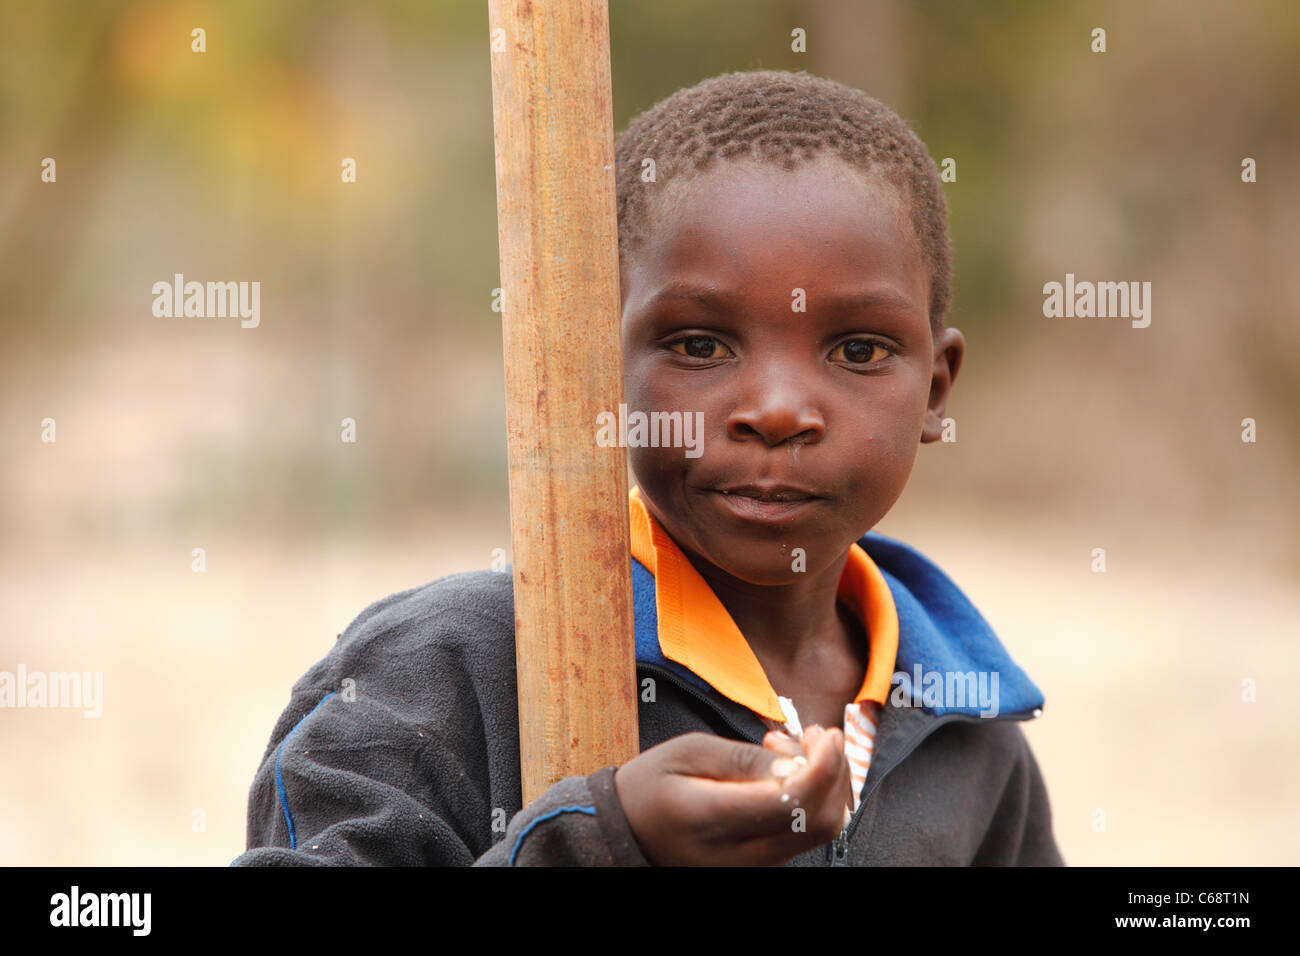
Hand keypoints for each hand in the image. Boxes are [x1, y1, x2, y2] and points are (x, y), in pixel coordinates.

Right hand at [613, 726, 851, 865]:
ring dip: (822, 784)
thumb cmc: (652, 786)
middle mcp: (739, 855)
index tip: (828, 735)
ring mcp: (754, 868)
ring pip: (818, 830)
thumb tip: (798, 765)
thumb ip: (745, 760)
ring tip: (786, 749)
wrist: (628, 831)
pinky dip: (808, 799)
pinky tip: (780, 773)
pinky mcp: (762, 866)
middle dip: (833, 772)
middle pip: (819, 822)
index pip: (793, 804)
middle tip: (814, 735)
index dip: (824, 766)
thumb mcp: (688, 752)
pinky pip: (802, 834)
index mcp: (712, 820)